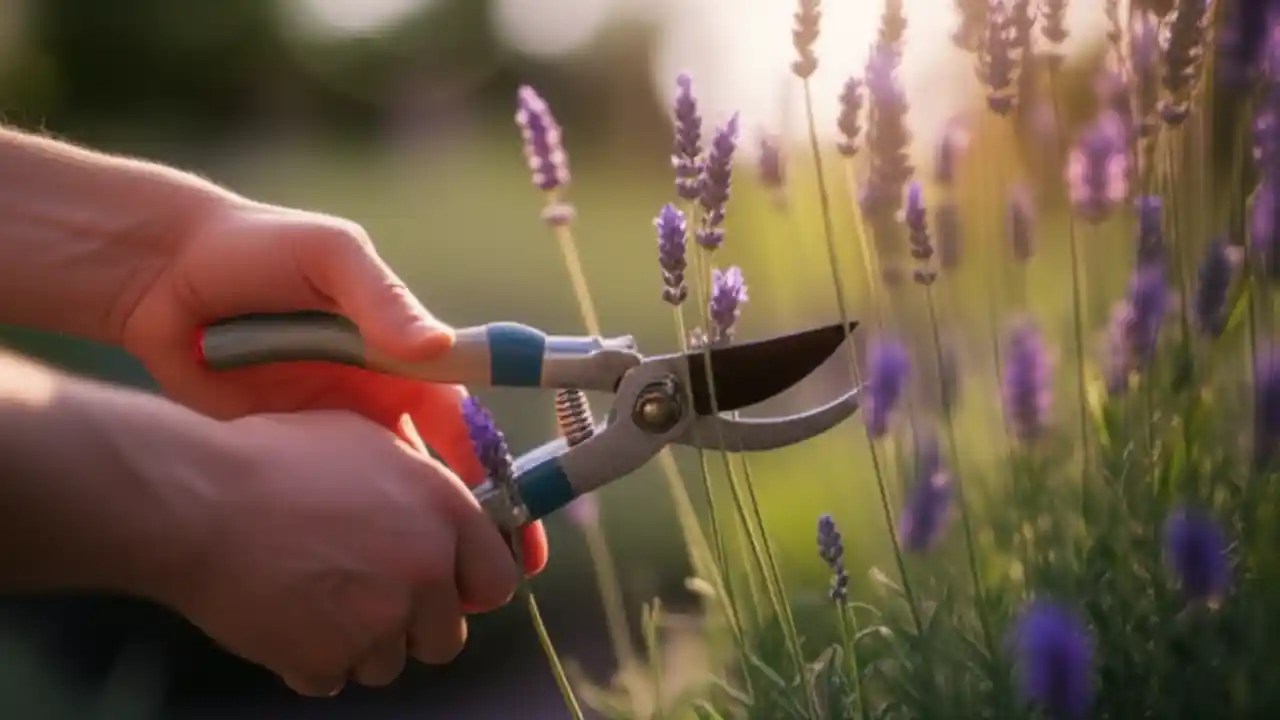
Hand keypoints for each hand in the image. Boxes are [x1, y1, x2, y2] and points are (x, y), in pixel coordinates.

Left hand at [120, 196, 546, 573]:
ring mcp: (330, 427)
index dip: (495, 460)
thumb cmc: (255, 247)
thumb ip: (381, 300)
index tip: (522, 507)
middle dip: (473, 518)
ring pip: (386, 492)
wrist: (158, 274)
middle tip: (501, 575)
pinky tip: (368, 572)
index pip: (461, 414)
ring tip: (445, 591)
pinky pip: (326, 494)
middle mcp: (375, 393)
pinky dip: (350, 532)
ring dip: (416, 536)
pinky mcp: (284, 448)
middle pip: (436, 466)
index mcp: (400, 351)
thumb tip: (438, 345)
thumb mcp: (330, 257)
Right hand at [168, 409, 518, 695]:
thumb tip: (438, 516)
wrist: (199, 501)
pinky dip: (310, 659)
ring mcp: (377, 622)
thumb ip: (419, 486)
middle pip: (446, 637)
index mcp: (443, 511)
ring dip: (359, 644)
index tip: (446, 588)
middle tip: (367, 596)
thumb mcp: (368, 441)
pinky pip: (332, 677)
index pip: (498, 581)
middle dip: (413, 625)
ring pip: (388, 663)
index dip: (469, 587)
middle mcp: (423, 571)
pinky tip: (284, 616)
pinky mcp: (326, 660)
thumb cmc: (276, 458)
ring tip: (314, 597)